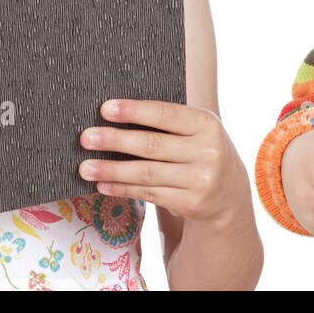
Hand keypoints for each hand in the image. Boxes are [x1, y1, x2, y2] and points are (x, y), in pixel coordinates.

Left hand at [78, 99, 246, 226]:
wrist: (228, 192)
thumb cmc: (200, 150)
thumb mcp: (196, 130)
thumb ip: (167, 122)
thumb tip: (114, 114)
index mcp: (208, 124)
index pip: (166, 114)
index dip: (134, 111)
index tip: (105, 109)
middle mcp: (208, 152)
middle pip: (152, 145)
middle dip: (115, 140)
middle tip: (86, 137)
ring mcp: (201, 180)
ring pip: (147, 173)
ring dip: (111, 170)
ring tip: (85, 167)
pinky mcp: (191, 203)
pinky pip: (149, 193)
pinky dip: (123, 189)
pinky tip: (103, 185)